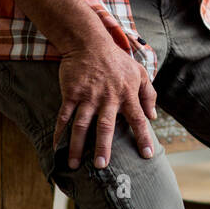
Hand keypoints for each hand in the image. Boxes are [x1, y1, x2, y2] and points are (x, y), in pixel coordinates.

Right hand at [55, 29, 157, 170]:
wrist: (89, 42)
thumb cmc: (117, 60)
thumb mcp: (139, 73)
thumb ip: (149, 94)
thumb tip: (153, 116)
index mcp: (127, 94)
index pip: (138, 119)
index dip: (143, 138)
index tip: (146, 156)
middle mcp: (108, 97)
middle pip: (106, 126)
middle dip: (103, 147)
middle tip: (101, 166)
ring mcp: (88, 95)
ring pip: (82, 125)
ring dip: (76, 146)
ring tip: (74, 164)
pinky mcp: (72, 93)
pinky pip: (64, 115)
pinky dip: (59, 131)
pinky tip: (56, 145)